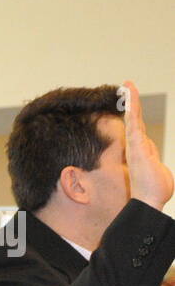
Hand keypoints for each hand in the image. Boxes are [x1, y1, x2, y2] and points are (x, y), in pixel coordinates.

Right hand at [123, 81, 173, 209]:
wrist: (149, 200)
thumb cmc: (154, 189)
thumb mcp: (158, 170)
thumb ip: (154, 158)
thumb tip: (150, 151)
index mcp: (142, 149)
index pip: (138, 127)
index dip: (134, 113)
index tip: (131, 101)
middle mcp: (136, 145)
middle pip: (134, 119)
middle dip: (130, 102)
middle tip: (127, 85)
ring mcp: (136, 144)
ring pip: (134, 118)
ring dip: (131, 101)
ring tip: (128, 86)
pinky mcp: (137, 145)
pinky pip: (134, 123)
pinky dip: (131, 110)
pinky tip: (130, 99)